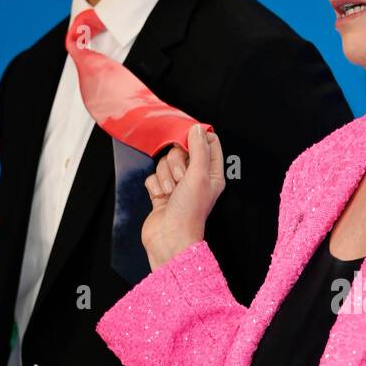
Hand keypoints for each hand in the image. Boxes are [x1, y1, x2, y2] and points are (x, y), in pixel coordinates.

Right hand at [142, 125, 224, 269]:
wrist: (169, 237)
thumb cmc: (189, 211)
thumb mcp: (199, 175)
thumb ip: (199, 149)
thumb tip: (198, 128)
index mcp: (211, 173)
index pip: (210, 144)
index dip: (197, 139)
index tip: (187, 141)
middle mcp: (196, 178)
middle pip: (182, 150)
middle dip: (176, 162)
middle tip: (180, 178)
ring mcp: (177, 185)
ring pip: (165, 162)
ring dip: (165, 175)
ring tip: (170, 191)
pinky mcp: (161, 192)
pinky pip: (153, 176)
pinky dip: (155, 185)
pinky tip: (160, 196)